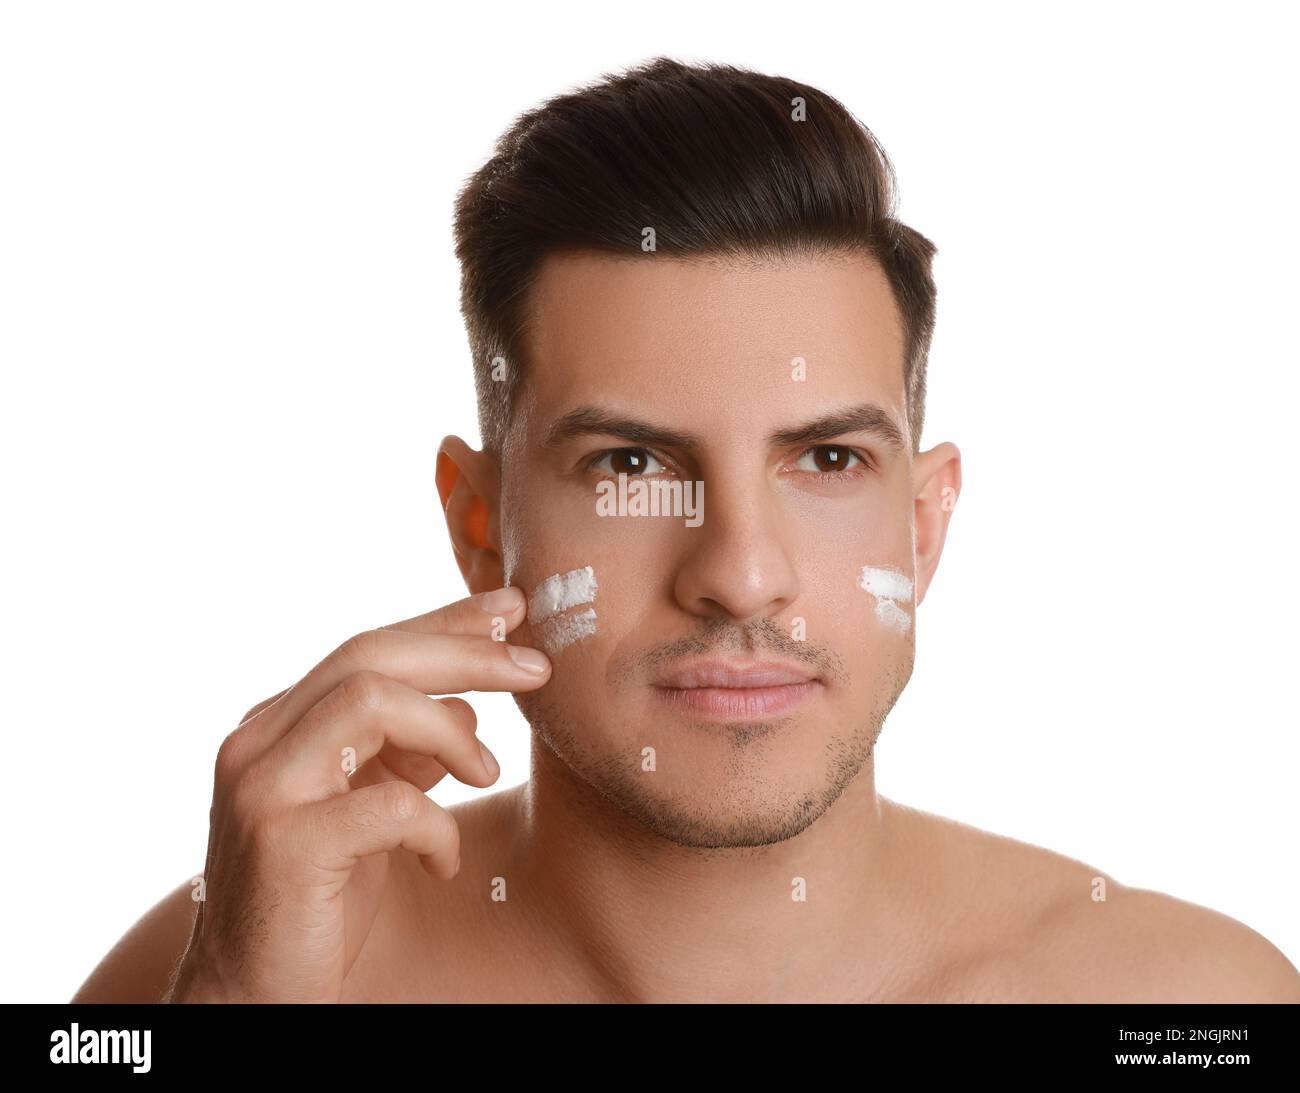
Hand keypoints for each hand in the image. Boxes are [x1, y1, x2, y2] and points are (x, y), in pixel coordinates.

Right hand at [166, 586, 548, 1002]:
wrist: (253, 999)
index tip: (511, 609)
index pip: (368, 647)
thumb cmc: (319, 901)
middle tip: (536, 668)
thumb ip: (402, 751)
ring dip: (449, 729)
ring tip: (486, 773)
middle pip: (370, 656)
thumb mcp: (367, 809)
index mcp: (278, 725)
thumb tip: (467, 704)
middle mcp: (257, 743)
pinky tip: (443, 862)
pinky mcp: (282, 846)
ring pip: (369, 703)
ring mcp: (262, 790)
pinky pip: (388, 804)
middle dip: (466, 652)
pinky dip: (436, 826)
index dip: (445, 622)